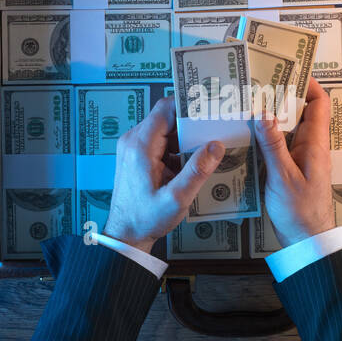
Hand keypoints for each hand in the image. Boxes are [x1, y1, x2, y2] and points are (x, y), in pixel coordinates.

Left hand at [103, 97, 224, 252]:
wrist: (125, 234)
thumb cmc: (146, 219)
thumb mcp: (176, 198)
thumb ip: (197, 171)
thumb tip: (216, 146)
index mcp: (140, 146)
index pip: (166, 109)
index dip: (189, 105)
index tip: (210, 107)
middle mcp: (134, 141)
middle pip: (167, 117)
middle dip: (192, 122)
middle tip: (216, 127)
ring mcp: (134, 148)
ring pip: (165, 129)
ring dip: (186, 137)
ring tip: (209, 145)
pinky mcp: (138, 156)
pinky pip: (162, 142)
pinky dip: (178, 148)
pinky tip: (193, 161)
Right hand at [254, 78, 335, 247]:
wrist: (306, 241)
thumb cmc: (301, 211)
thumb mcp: (284, 177)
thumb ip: (273, 145)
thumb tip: (263, 113)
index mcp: (315, 144)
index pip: (319, 104)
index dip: (308, 84)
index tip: (288, 70)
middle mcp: (310, 147)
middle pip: (300, 112)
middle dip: (282, 96)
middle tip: (258, 85)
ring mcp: (300, 158)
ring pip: (287, 129)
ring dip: (271, 117)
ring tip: (248, 105)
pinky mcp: (289, 170)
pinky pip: (279, 146)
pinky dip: (266, 137)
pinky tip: (247, 135)